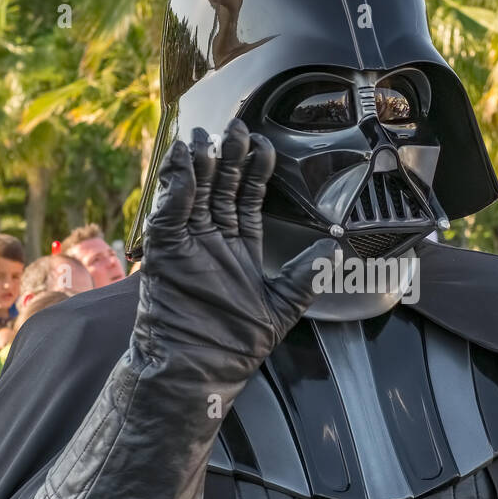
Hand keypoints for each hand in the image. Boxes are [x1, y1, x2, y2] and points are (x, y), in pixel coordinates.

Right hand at [136, 121, 332, 390]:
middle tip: (235, 126)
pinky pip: (169, 214)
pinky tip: (186, 164)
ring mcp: (186, 246)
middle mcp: (211, 241)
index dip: (256, 170)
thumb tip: (333, 251)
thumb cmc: (236, 346)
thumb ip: (305, 276)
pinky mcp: (164, 255)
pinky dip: (176, 188)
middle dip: (229, 156)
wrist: (202, 372)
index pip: (247, 197)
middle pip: (219, 187)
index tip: (265, 145)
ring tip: (206, 136)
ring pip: (192, 193)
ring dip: (200, 164)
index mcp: (238, 247)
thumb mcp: (283, 306)